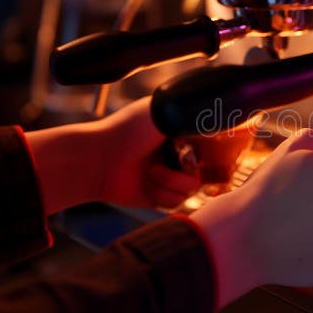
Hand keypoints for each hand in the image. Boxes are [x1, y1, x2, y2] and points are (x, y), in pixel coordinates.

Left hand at [27, 97, 199, 214]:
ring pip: (193, 188)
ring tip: (151, 171)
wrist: (98, 160)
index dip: (209, 150)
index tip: (198, 148)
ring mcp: (168, 176)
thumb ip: (191, 111)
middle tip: (171, 158)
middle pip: (206, 169)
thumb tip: (214, 113)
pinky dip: (162, 194)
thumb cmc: (125, 131)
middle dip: (187, 167)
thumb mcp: (161, 110)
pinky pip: (178, 202)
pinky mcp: (159, 197)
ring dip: (171, 180)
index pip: (209, 145)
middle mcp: (176, 155)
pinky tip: (147, 184)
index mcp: (178, 132)